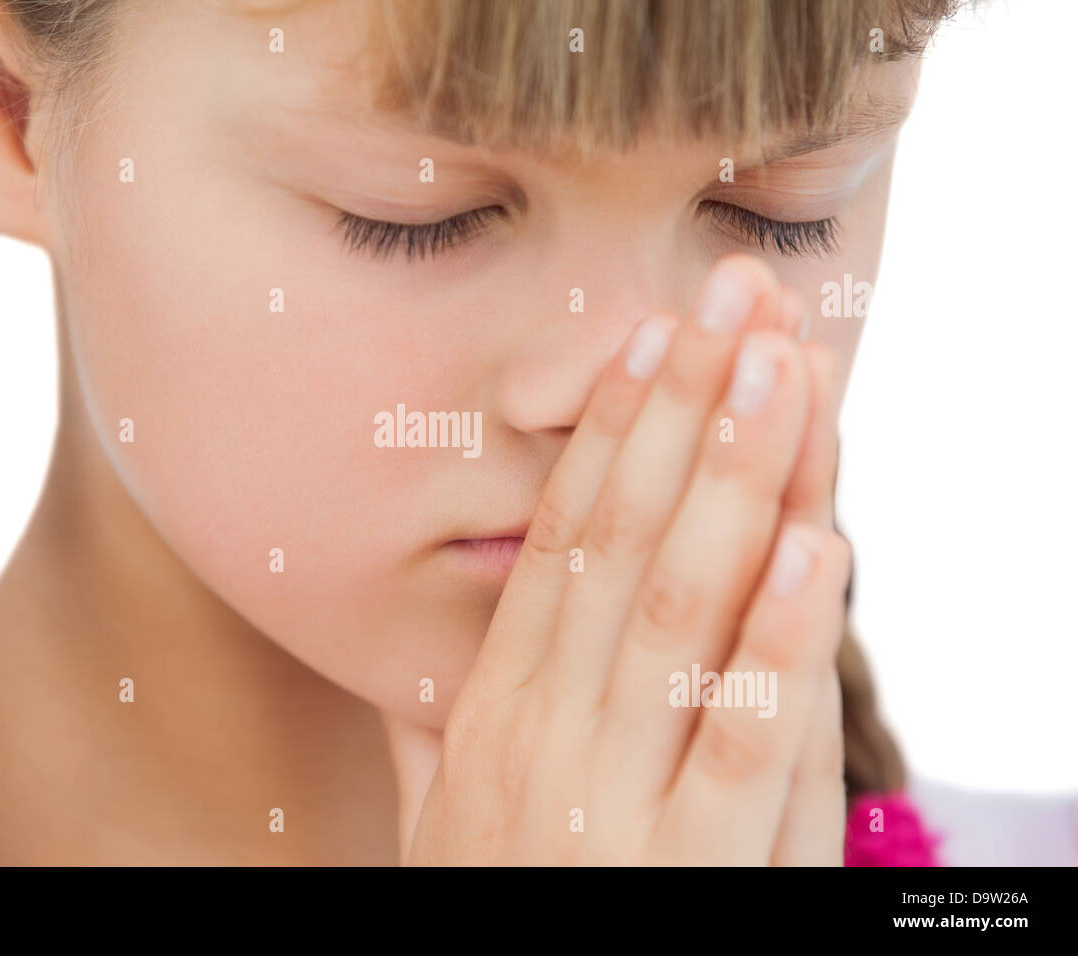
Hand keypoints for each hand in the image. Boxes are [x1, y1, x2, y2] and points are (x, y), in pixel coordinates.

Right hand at [382, 254, 850, 863]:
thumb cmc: (496, 907)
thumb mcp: (448, 813)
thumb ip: (440, 719)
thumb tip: (428, 639)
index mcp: (494, 710)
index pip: (561, 542)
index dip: (611, 432)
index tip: (650, 335)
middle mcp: (544, 733)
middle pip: (624, 544)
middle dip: (685, 411)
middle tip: (733, 297)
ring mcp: (612, 798)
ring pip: (681, 614)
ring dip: (737, 481)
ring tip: (782, 367)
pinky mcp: (691, 872)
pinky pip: (739, 741)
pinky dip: (779, 639)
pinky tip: (815, 543)